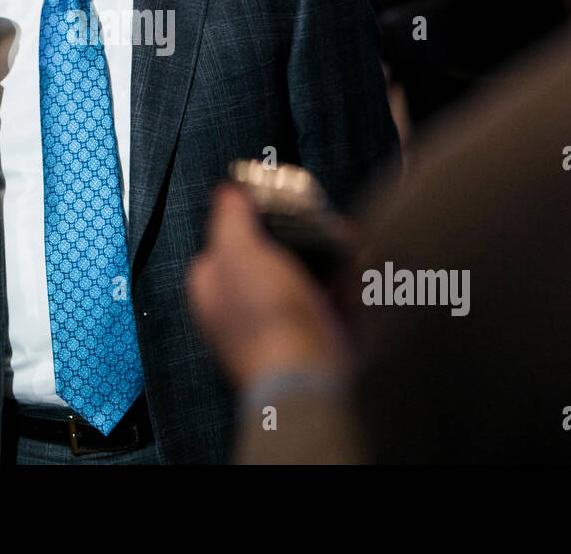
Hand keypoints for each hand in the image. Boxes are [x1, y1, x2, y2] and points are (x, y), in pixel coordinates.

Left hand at [188, 182, 350, 389]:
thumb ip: (230, 217)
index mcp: (213, 289)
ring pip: (306, 279)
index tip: (276, 202)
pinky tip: (357, 274)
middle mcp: (241, 310)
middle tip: (320, 221)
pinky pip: (332, 303)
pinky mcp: (314, 340)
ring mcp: (280, 327)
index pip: (225, 242)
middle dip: (301, 238)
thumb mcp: (238, 251)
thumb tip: (228, 191)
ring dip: (329, 259)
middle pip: (271, 259)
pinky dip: (347, 287)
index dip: (249, 218)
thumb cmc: (266, 319)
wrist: (310, 378)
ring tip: (346, 241)